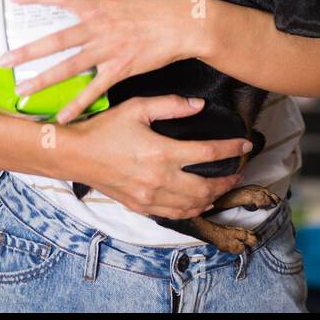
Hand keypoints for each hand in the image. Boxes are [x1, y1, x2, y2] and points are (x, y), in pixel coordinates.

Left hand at [0, 0, 204, 123]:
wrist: (184, 25)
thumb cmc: (156, 7)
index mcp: (99, 6)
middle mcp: (99, 28)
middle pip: (57, 40)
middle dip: (27, 51)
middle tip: (1, 60)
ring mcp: (109, 50)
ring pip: (70, 67)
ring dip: (43, 79)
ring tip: (22, 89)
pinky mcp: (121, 69)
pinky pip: (95, 90)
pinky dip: (78, 105)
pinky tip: (62, 118)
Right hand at [65, 95, 247, 217]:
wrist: (74, 155)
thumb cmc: (104, 129)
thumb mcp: (137, 108)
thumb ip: (170, 105)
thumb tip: (199, 106)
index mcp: (161, 153)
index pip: (207, 153)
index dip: (231, 149)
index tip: (245, 144)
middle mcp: (158, 179)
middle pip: (206, 186)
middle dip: (228, 180)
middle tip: (239, 171)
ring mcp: (149, 197)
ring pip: (192, 205)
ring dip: (213, 197)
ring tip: (224, 187)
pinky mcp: (140, 206)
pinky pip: (174, 214)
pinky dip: (192, 210)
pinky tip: (200, 203)